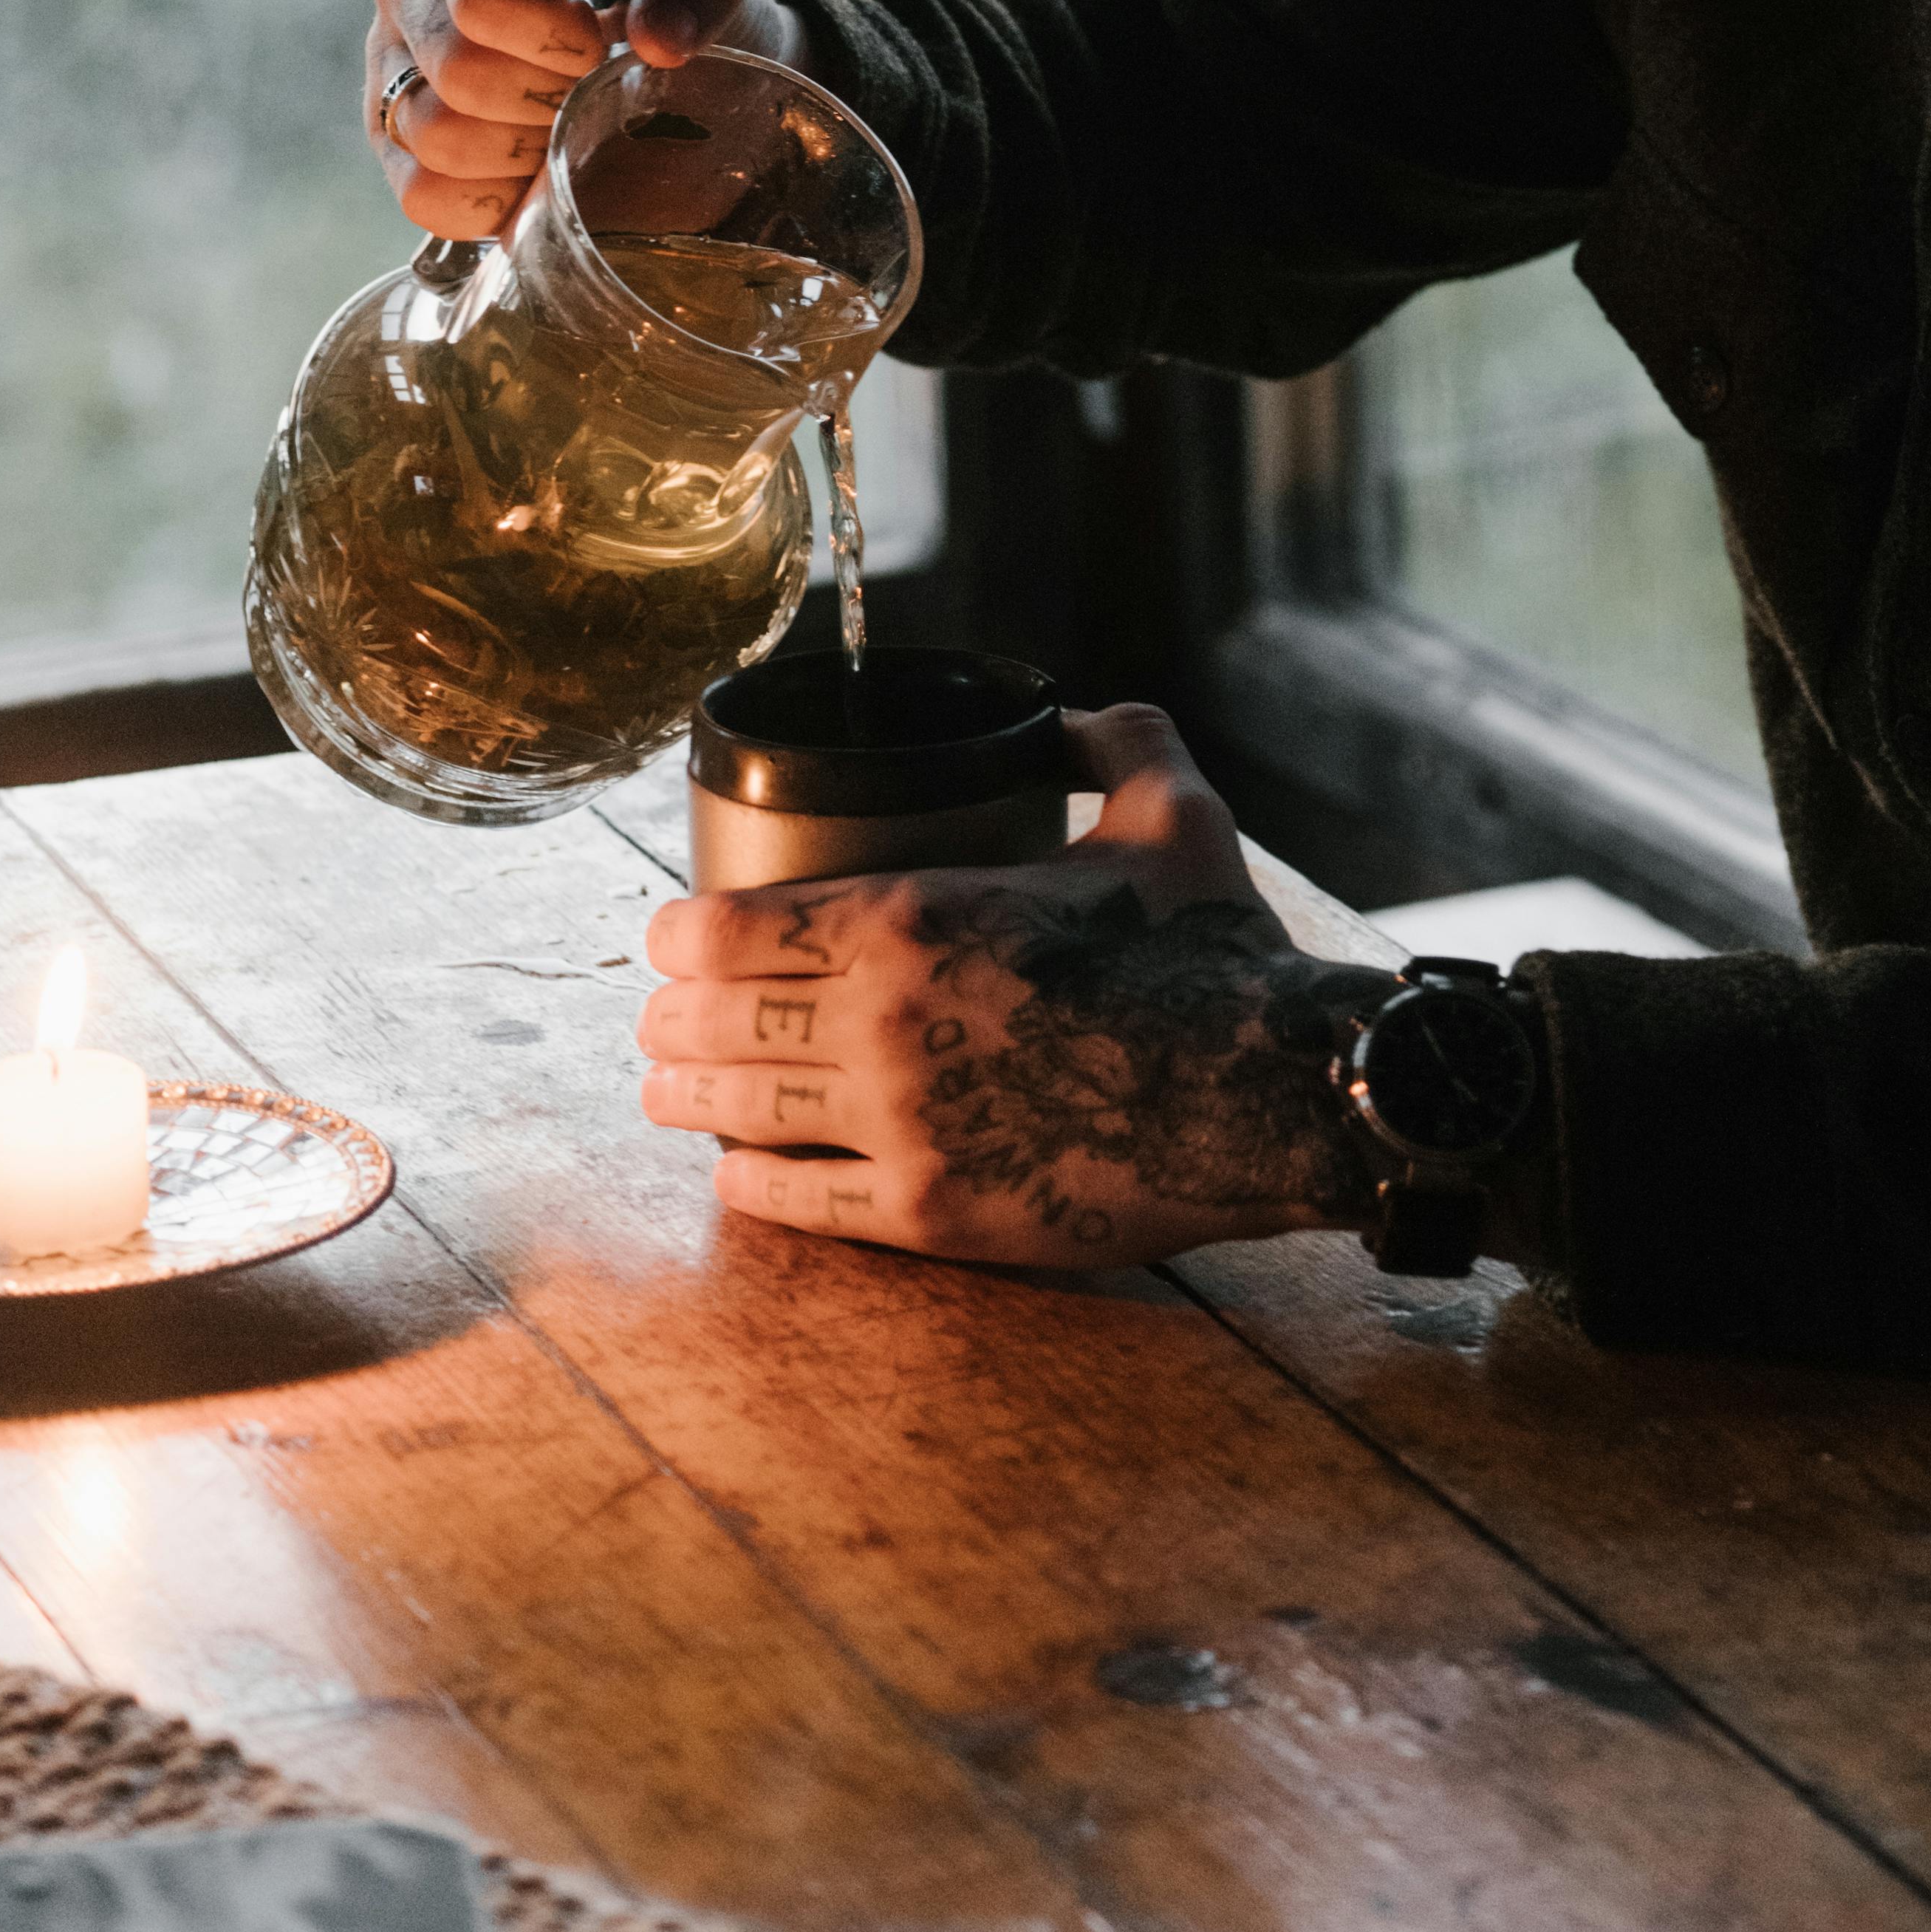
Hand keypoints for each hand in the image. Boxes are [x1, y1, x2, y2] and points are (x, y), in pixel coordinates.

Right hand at [365, 0, 798, 239]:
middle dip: (547, 99)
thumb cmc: (664, 3)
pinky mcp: (388, 139)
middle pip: (457, 69)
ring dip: (523, 151)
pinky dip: (495, 202)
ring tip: (567, 127)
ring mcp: (386, 61)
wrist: (650, 65)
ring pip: (434, 134)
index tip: (601, 45)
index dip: (556, 39)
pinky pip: (422, 195)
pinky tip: (535, 173)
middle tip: (591, 92)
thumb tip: (659, 39)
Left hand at [635, 703, 1388, 1265]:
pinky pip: (793, 1204)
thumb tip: (1073, 716)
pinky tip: (738, 1168)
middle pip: (708, 1022)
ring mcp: (900, 1127)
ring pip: (733, 1112)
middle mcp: (884, 1021)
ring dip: (686, 1098)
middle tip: (660, 1017)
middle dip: (668, 1017)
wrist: (1270, 1091)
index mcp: (917, 915)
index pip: (726, 924)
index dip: (676, 930)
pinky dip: (747, 1182)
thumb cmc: (1217, 949)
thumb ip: (1116, 738)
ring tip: (671, 1090)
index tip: (670, 934)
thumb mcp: (1174, 809)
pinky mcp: (929, 1215)